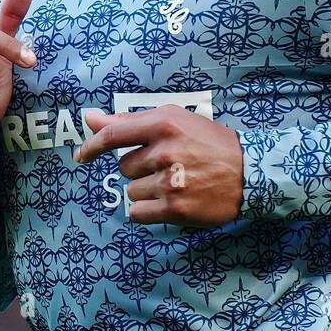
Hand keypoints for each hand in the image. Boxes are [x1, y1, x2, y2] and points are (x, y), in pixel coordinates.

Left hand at [74, 106, 243, 226]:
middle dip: (140, 168)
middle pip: (124, 167)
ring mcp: (170, 182)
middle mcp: (165, 151)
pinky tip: (169, 202)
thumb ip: (129, 121)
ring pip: (131, 191)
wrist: (249, 172)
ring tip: (175, 182)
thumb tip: (89, 117)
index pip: (114, 134)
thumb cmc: (209, 142)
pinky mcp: (176, 208)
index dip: (92, 146)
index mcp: (164, 124)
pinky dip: (147, 210)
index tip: (81, 156)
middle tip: (169, 165)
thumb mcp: (174, 120)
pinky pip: (137, 213)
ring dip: (146, 190)